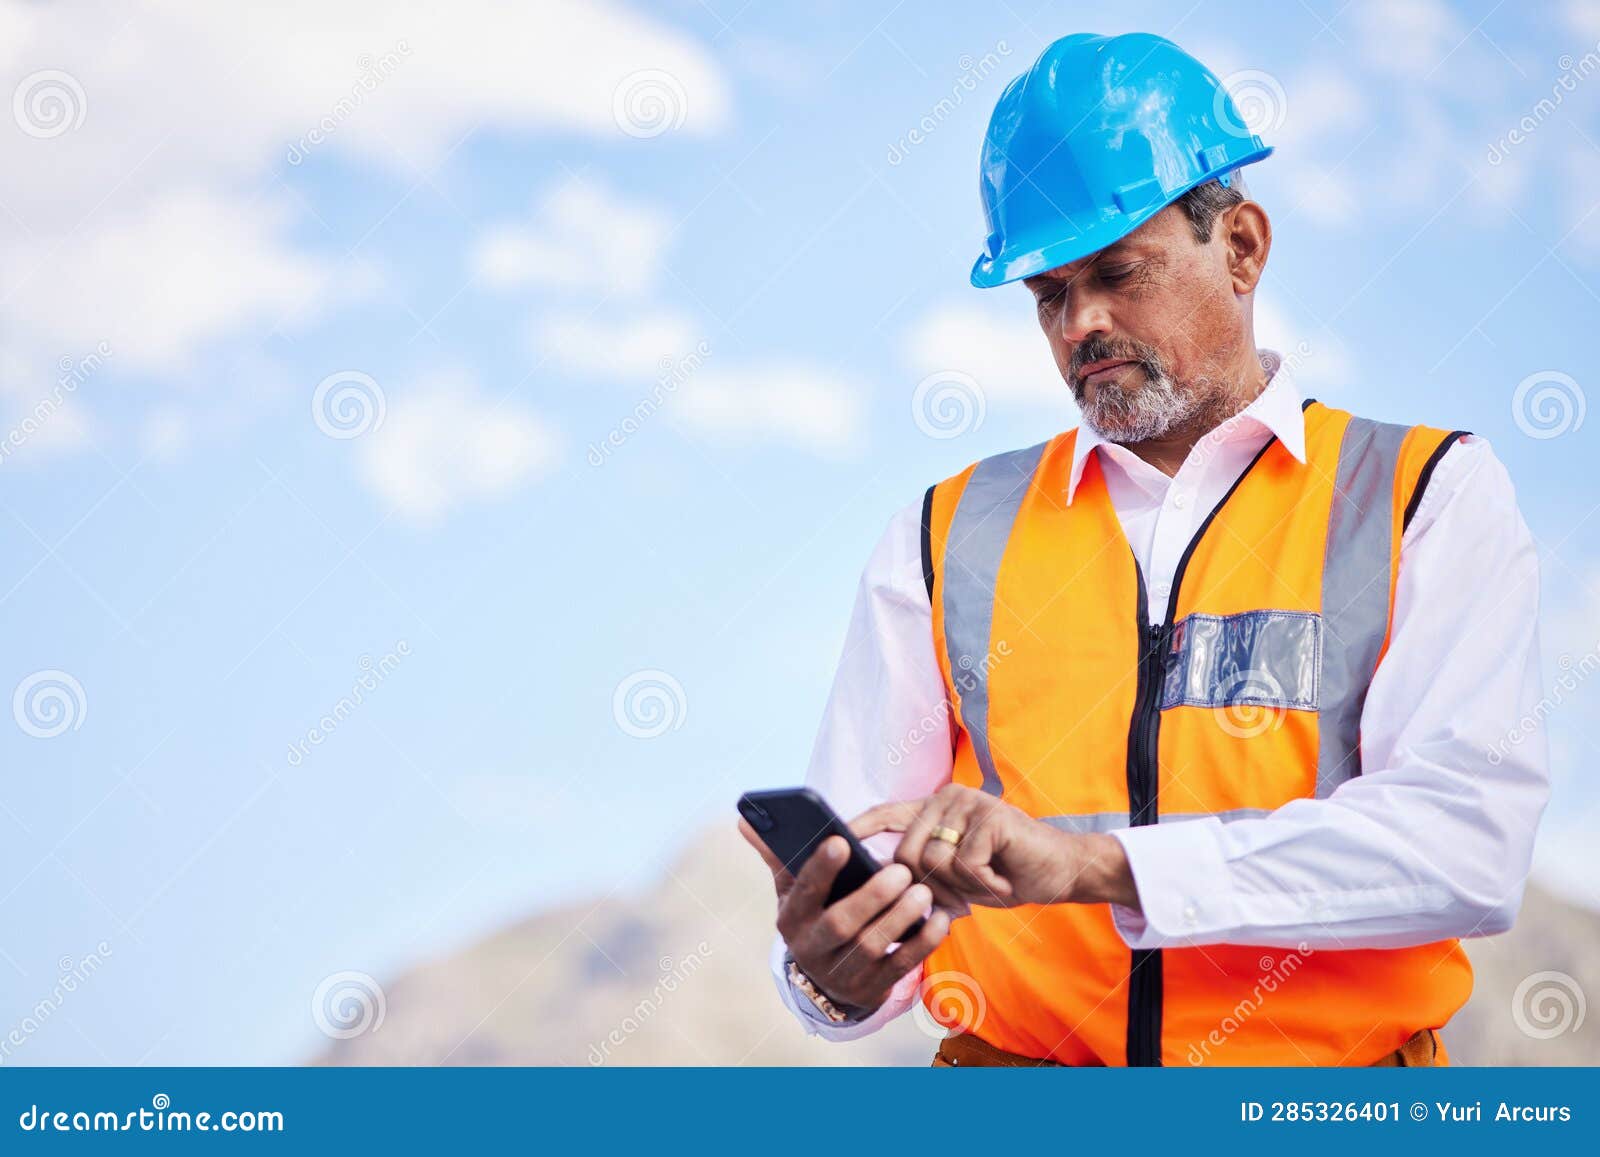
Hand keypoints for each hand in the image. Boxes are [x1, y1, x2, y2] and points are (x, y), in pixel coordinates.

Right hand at [739, 818, 950, 1014]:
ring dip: (900, 917)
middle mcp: (813, 949)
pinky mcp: (873, 989)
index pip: (803, 892)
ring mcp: (844, 973)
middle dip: (871, 897)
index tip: (840, 842)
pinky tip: (940, 919)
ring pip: (873, 945)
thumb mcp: (792, 893)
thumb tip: (744, 819)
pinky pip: (901, 966)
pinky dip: (923, 943)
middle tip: (900, 870)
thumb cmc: (813, 918)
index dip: (820, 869)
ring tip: (923, 891)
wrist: (826, 981)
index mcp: (792, 919)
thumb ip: (777, 855)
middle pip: (840, 923)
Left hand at [853, 784, 1136, 915]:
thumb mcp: (955, 877)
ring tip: (988, 883)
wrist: (1060, 873)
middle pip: (906, 854)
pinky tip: (1003, 879)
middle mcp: (948, 798)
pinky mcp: (991, 817)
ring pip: (934, 861)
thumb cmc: (1003, 874)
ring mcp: (970, 803)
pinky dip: (985, 885)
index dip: (857, 827)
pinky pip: (965, 865)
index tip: (828, 838)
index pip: (886, 813)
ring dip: (962, 888)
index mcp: (934, 810)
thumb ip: (923, 873)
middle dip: (930, 888)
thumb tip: (879, 886)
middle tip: (962, 899)